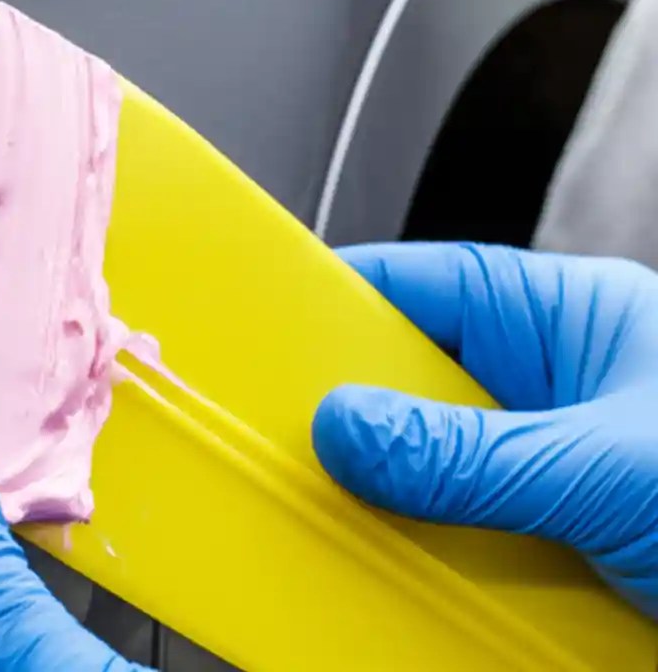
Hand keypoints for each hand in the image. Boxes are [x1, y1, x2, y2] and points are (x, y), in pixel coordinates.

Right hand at [313, 243, 657, 616]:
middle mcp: (548, 388)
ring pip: (426, 472)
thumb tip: (345, 428)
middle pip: (409, 388)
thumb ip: (469, 454)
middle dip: (356, 423)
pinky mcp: (544, 542)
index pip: (423, 286)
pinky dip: (426, 565)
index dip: (339, 301)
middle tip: (296, 452)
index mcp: (566, 322)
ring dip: (391, 503)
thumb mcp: (606, 467)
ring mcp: (544, 466)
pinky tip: (399, 582)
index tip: (263, 334)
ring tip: (346, 524)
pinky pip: (455, 542)